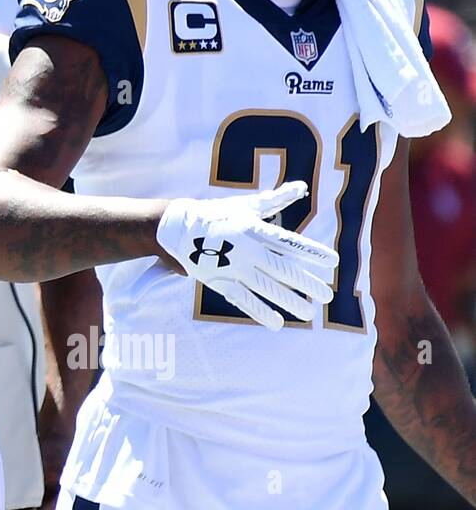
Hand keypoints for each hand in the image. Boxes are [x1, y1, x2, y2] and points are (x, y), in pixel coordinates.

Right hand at [156, 180, 337, 330]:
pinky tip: (277, 323)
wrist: (177, 227)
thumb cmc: (217, 214)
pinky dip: (260, 312)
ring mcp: (232, 266)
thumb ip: (276, 199)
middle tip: (327, 296)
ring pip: (266, 287)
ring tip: (309, 313)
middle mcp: (246, 248)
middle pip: (282, 269)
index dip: (312, 252)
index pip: (289, 242)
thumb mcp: (246, 205)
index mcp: (254, 228)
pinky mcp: (218, 280)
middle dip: (306, 283)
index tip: (334, 262)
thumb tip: (302, 186)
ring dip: (289, 301)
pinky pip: (242, 299)